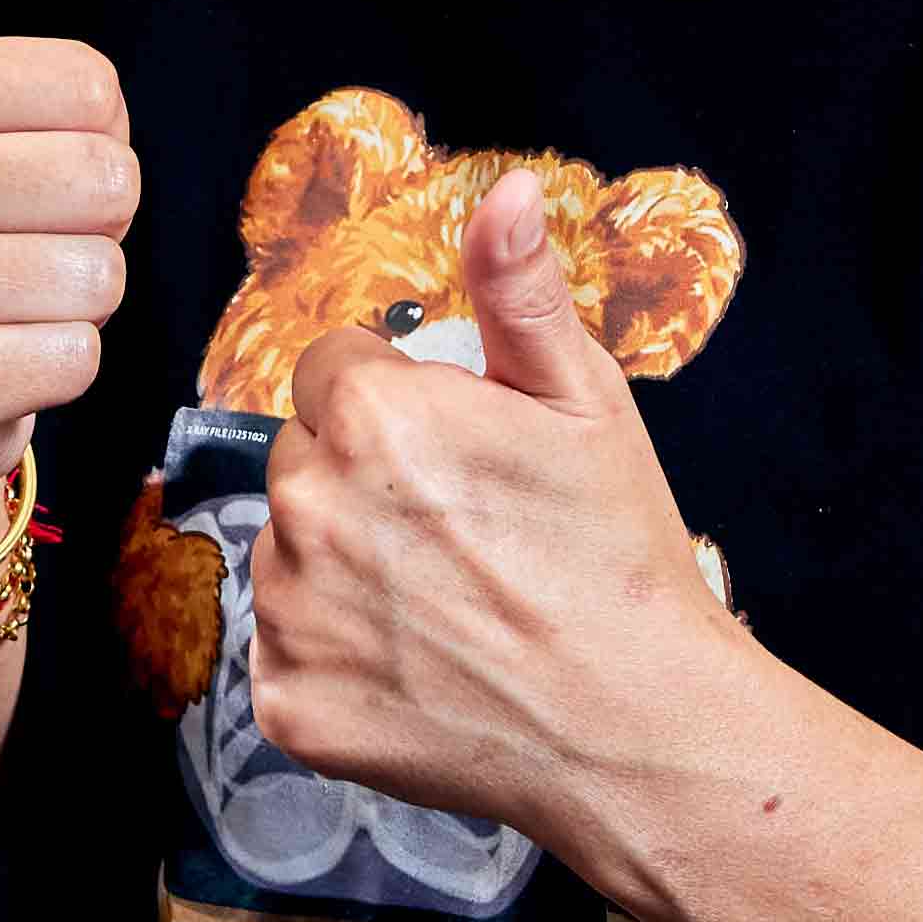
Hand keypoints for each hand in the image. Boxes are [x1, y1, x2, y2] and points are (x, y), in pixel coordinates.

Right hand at [0, 0, 138, 549]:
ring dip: (74, 294)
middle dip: (90, 219)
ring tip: (5, 294)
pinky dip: (56, 362)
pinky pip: (77, 355)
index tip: (11, 159)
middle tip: (15, 235)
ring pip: (99, 273)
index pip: (93, 87)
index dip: (82, 132)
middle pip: (107, 177)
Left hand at [249, 176, 754, 908]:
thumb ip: (519, 290)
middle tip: (462, 535)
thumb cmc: (618, 558)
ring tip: (446, 604)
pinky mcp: (287, 703)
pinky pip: (283, 652)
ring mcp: (290, 613)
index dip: (399, 402)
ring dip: (341, 567)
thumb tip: (507, 190)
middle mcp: (307, 506)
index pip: (332, 368)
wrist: (639, 730)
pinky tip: (417, 668)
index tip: (458, 455)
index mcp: (371, 415)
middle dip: (363, 479)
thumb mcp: (585, 403)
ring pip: (288, 553)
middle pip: (303, 457)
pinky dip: (333, 660)